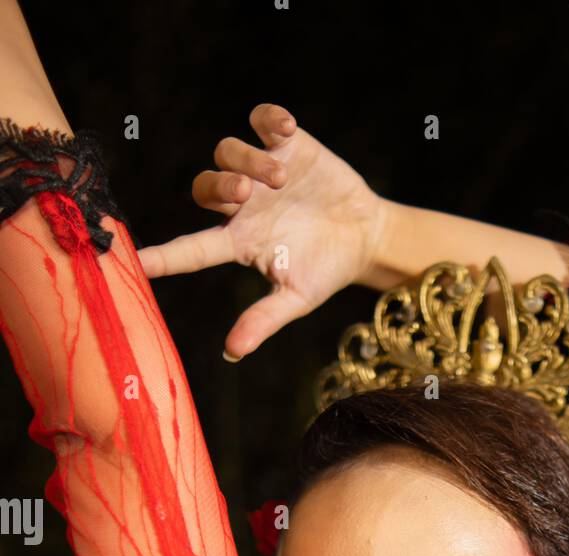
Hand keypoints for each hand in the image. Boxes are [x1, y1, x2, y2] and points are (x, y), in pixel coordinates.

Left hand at [136, 103, 387, 358]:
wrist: (364, 236)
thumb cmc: (326, 270)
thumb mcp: (297, 298)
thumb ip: (263, 320)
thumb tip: (232, 353)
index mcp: (238, 242)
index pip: (191, 249)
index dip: (164, 256)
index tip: (134, 261)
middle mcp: (241, 205)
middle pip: (203, 187)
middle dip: (219, 185)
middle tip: (246, 193)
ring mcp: (260, 172)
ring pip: (227, 152)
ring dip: (248, 160)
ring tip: (281, 177)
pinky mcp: (286, 145)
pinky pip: (262, 119)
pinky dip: (269, 118)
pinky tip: (286, 130)